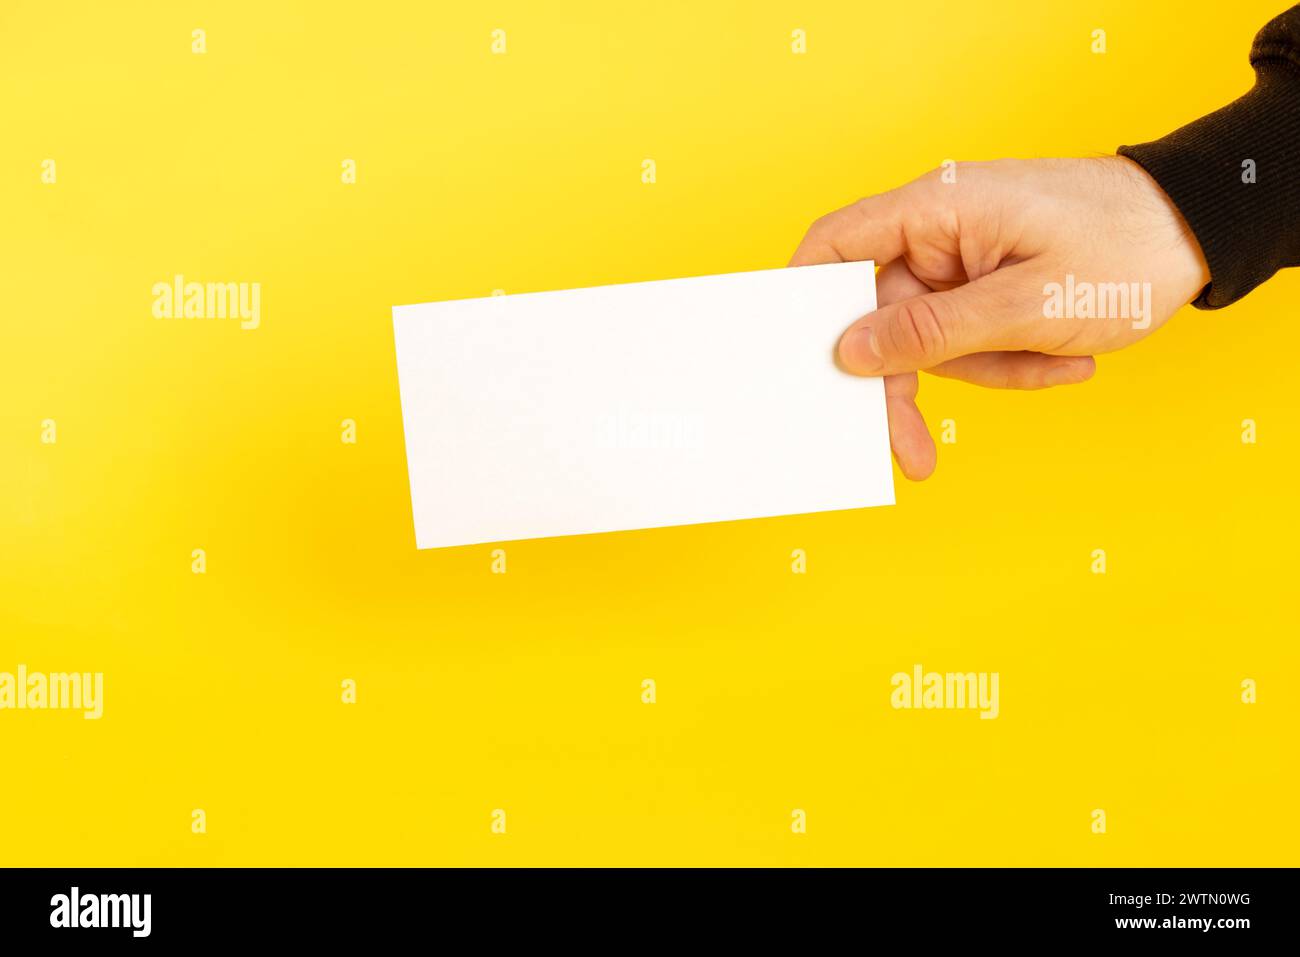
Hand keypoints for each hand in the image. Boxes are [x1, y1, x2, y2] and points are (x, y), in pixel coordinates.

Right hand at [790, 157, 1210, 479]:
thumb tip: (850, 352)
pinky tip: (1064, 359)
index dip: (802, 299)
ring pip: (929, 339)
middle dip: (904, 383)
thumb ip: (931, 331)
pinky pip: (969, 340)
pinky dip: (1009, 360)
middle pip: (879, 315)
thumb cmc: (1123, 248)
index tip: (793, 361)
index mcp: (934, 208)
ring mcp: (961, 259)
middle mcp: (936, 231)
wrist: (1198, 233)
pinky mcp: (984, 285)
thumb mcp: (1025, 305)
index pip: (834, 244)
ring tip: (1055, 363)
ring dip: (985, 368)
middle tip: (910, 451)